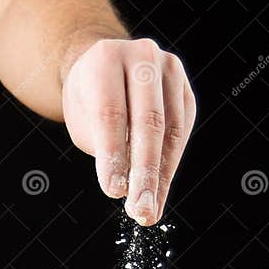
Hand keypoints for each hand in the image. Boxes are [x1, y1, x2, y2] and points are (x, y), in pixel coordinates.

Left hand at [61, 37, 195, 225]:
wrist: (104, 68)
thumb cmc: (89, 100)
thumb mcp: (83, 121)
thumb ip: (105, 146)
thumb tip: (130, 188)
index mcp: (106, 59)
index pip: (111, 114)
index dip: (114, 156)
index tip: (114, 192)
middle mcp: (142, 57)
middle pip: (148, 122)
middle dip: (145, 173)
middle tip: (140, 210)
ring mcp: (169, 70)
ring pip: (171, 131)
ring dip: (161, 176)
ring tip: (149, 210)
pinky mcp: (185, 90)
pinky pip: (182, 132)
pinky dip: (170, 165)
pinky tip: (158, 191)